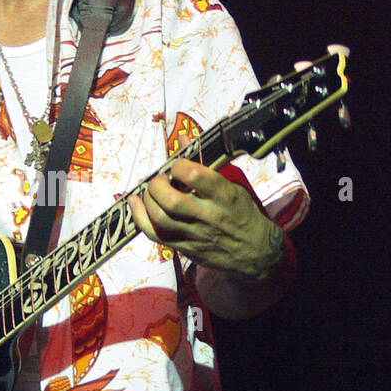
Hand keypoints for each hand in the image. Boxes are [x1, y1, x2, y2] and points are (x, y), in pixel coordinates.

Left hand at [127, 158, 283, 280]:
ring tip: (149, 192)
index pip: (195, 176)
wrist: (255, 252)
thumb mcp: (233, 185)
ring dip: (146, 201)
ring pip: (160, 219)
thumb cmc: (241, 212)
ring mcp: (194, 234)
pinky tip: (135, 204)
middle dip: (157, 186)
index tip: (176, 165)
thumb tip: (181, 139)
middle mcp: (208, 216)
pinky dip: (140, 217)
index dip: (178, 165)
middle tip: (160, 180)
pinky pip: (155, 234)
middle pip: (172, 201)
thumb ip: (205, 164)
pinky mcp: (184, 248)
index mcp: (224, 196)